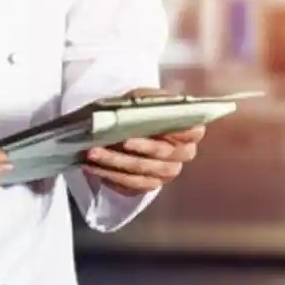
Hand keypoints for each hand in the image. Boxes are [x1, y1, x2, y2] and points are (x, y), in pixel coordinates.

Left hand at [82, 87, 205, 196]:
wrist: (129, 126)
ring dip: (114, 166)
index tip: (143, 131)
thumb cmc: (140, 110)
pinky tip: (93, 168)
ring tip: (92, 155)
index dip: (169, 133)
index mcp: (190, 131)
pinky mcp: (150, 185)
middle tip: (105, 145)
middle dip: (132, 152)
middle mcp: (182, 155)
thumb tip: (138, 107)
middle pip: (160, 157)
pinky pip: (131, 187)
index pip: (193, 132)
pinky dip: (110, 177)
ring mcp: (166, 173)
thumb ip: (145, 101)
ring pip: (142, 174)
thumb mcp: (142, 98)